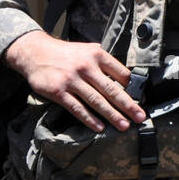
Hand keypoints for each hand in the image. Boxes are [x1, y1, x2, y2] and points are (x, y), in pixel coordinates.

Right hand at [4, 31, 145, 131]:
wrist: (36, 52)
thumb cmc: (67, 54)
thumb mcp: (89, 51)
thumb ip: (105, 64)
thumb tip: (126, 81)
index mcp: (98, 56)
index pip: (122, 73)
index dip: (133, 88)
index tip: (142, 100)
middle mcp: (87, 67)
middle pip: (112, 89)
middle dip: (128, 105)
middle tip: (140, 117)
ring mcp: (72, 80)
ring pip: (97, 101)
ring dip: (112, 115)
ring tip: (124, 125)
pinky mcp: (59, 92)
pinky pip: (77, 108)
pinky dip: (90, 119)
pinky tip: (100, 127)